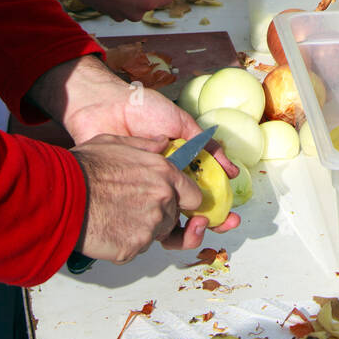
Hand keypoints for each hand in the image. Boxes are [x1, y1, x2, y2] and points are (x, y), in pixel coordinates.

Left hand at [29, 56, 240, 247]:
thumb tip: (230, 169)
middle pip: (187, 213)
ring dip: (188, 231)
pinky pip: (142, 219)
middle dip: (208, 223)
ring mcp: (143, 191)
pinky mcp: (124, 197)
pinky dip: (158, 227)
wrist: (106, 107)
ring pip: (167, 223)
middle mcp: (162, 182)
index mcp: (178, 166)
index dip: (217, 208)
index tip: (231, 217)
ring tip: (198, 224)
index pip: (202, 193)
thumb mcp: (181, 123)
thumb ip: (204, 145)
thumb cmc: (144, 110)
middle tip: (223, 224)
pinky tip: (168, 224)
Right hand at [71, 133, 207, 260]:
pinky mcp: (134, 247)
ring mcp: (150, 226)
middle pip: (173, 217)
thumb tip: (162, 143)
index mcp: (165, 173)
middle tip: (129, 207)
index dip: (185, 201)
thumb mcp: (115, 142)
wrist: (60, 196)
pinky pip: (135, 249)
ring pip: (155, 234)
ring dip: (141, 230)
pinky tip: (106, 228)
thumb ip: (145, 144)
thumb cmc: (83, 169)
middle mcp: (163, 199)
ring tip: (114, 215)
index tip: (177, 204)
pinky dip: (123, 244)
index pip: (194, 196)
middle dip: (158, 215)